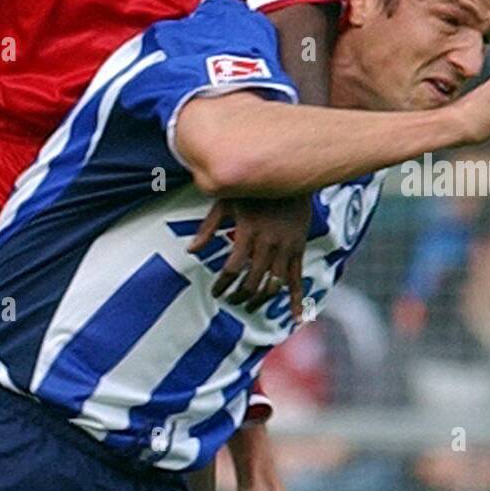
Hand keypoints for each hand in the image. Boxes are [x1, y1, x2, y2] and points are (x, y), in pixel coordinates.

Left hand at [190, 194, 309, 319]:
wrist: (288, 174)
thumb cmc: (252, 188)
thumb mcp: (225, 202)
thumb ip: (208, 228)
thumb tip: (191, 250)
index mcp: (248, 231)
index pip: (232, 268)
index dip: (223, 284)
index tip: (216, 292)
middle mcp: (268, 242)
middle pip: (253, 280)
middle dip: (240, 295)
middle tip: (231, 300)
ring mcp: (286, 247)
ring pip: (273, 284)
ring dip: (261, 300)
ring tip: (250, 306)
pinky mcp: (298, 248)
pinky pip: (297, 278)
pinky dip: (296, 299)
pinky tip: (295, 317)